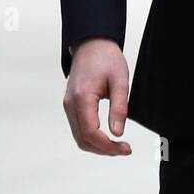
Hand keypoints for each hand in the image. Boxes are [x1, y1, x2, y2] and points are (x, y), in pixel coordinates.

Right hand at [62, 39, 132, 155]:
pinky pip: (78, 128)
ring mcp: (68, 105)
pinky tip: (107, 137)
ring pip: (79, 137)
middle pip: (83, 140)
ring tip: (117, 145)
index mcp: (82, 97)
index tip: (125, 148)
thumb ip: (119, 108)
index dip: (108, 146)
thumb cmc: (106, 58)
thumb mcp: (120, 81)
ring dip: (97, 146)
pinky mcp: (70, 105)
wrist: (91, 43)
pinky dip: (92, 138)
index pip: (90, 132)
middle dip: (104, 149)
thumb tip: (117, 133)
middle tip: (124, 149)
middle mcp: (70, 104)